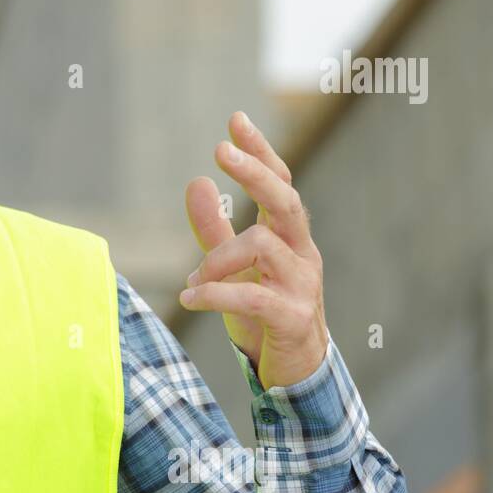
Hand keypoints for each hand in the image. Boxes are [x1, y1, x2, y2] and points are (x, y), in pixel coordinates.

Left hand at [180, 111, 327, 388]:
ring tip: (192, 281)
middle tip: (219, 151)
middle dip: (254, 173)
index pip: (280, 182)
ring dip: (217, 258)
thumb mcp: (233, 268)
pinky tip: (190, 299)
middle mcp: (302, 253)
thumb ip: (214, 229)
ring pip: (263, 246)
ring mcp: (302, 285)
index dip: (260, 151)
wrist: (298, 373)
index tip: (235, 120)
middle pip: (284, 201)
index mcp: (289, 237)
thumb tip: (197, 181)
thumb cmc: (265, 315)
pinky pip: (254, 296)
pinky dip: (216, 294)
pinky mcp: (293, 318)